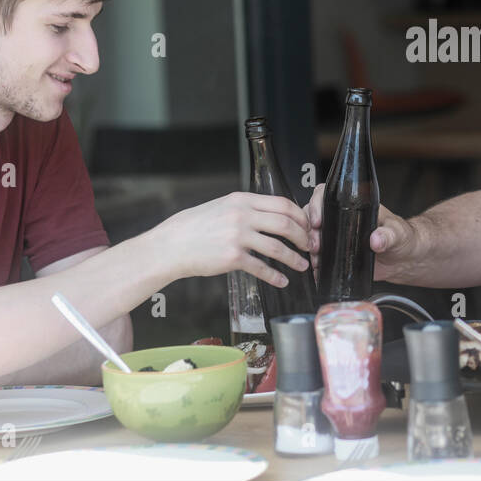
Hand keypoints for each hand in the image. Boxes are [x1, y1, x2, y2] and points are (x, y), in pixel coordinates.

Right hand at [152, 192, 312, 286]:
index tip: (306, 226)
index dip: (300, 216)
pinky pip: (261, 268)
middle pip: (285, 224)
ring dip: (294, 258)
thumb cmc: (194, 226)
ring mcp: (237, 236)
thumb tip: (271, 215)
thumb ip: (246, 208)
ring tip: (302, 265)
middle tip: (309, 246)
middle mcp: (242, 215)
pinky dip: (275, 276)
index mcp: (242, 200)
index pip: (282, 204)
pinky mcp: (232, 258)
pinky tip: (282, 281)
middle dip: (303, 236)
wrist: (171, 245)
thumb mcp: (222, 206)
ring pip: (277, 247)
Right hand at [304, 183, 416, 283]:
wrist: (407, 261)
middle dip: (309, 228)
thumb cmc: (405, 239)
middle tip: (315, 244)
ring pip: (313, 234)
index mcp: (355, 205)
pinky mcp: (339, 253)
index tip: (317, 221)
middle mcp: (344, 218)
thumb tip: (376, 240)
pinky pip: (320, 253)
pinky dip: (316, 261)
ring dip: (310, 245)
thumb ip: (388, 236)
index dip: (317, 205)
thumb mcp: (398, 234)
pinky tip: (317, 268)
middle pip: (314, 214)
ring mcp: (339, 235)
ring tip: (316, 258)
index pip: (327, 195)